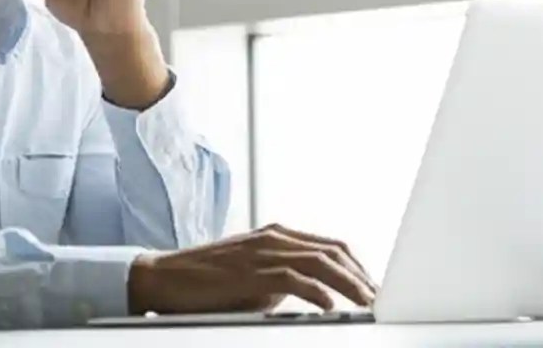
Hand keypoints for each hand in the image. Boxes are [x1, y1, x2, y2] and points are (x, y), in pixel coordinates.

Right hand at [127, 224, 378, 314]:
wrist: (164, 278)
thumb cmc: (207, 281)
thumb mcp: (253, 275)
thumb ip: (283, 277)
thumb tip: (316, 295)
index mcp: (278, 235)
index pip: (331, 246)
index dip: (357, 267)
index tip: (373, 288)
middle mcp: (275, 237)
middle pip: (333, 252)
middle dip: (360, 276)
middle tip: (378, 299)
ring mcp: (263, 252)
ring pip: (320, 262)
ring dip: (348, 284)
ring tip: (365, 303)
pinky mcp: (251, 272)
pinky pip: (293, 279)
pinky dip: (317, 292)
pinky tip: (330, 306)